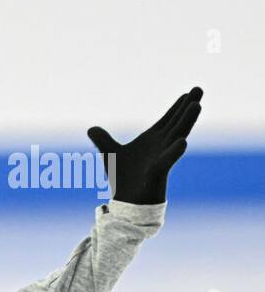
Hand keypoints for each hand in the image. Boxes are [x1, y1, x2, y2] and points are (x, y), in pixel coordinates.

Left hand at [88, 86, 202, 204]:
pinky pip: (167, 160)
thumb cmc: (123, 179)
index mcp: (152, 140)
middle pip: (178, 123)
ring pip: (177, 136)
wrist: (126, 203)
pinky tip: (181, 142)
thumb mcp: (110, 155)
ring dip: (187, 121)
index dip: (177, 106)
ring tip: (196, 105)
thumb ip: (103, 141)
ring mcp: (162, 158)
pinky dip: (173, 151)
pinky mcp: (158, 173)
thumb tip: (91, 129)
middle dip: (188, 106)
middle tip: (199, 88)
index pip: (168, 119)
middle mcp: (161, 146)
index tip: (189, 92)